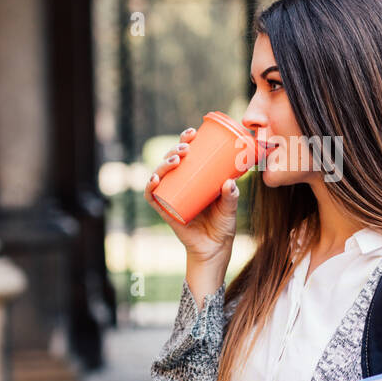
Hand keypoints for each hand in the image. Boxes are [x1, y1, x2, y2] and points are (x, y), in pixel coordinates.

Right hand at [144, 127, 239, 264]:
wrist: (214, 248)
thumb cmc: (223, 224)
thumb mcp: (230, 207)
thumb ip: (231, 196)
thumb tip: (229, 182)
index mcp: (194, 177)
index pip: (186, 153)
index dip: (185, 140)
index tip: (192, 132)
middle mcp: (180, 184)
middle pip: (171, 161)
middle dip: (175, 149)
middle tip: (185, 148)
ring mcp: (170, 196)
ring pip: (160, 175)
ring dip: (163, 164)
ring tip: (175, 161)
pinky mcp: (164, 211)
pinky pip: (152, 197)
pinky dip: (150, 188)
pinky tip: (154, 180)